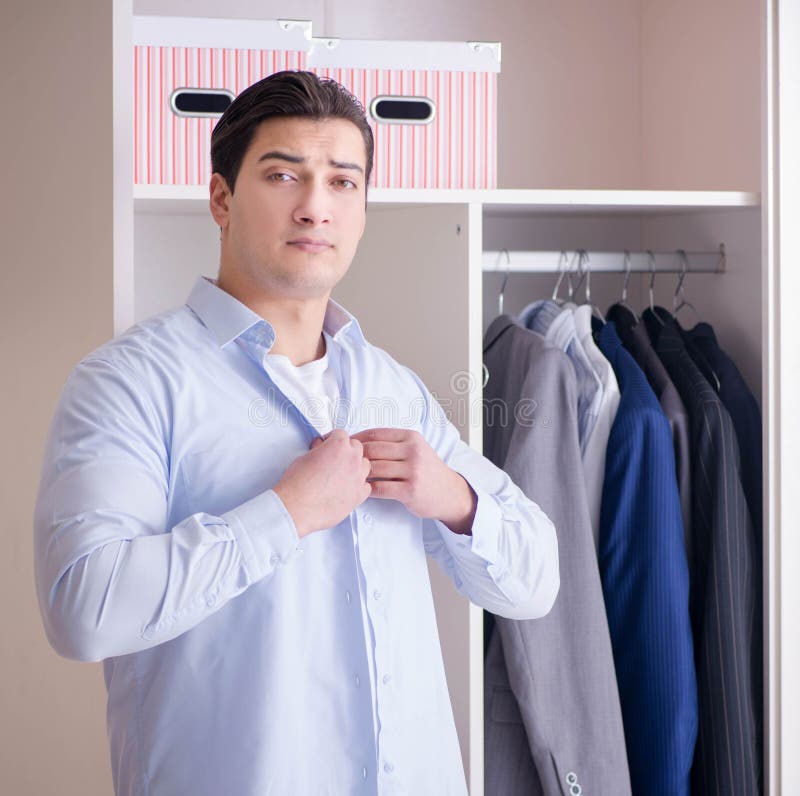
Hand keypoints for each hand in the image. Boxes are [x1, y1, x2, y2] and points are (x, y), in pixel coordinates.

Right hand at [274, 429, 371, 536]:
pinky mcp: (359, 495)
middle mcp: (352, 460)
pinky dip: (358, 485)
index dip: (331, 439)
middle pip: (356, 447)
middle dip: (345, 450)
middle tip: (333, 458)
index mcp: (338, 446)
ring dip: (355, 466)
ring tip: (341, 473)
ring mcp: (357, 477)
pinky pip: (366, 485)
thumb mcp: (304, 457)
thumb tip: (321, 451)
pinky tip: (347, 487)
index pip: (341, 434)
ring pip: (365, 465)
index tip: (327, 444)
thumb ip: (318, 450)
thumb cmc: (298, 484)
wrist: (297, 507)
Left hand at [350, 427, 476, 534]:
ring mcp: (413, 470)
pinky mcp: (410, 490)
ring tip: (349, 478)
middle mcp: (413, 451)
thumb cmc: (427, 470)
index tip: (344, 446)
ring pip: (374, 468)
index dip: (356, 439)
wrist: (449, 492)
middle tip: (341, 463)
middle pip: (372, 450)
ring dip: (359, 474)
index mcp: (411, 437)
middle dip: (354, 456)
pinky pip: (380, 488)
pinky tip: (362, 490)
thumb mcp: (415, 449)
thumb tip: (359, 441)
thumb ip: (392, 444)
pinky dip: (367, 489)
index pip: (375, 434)